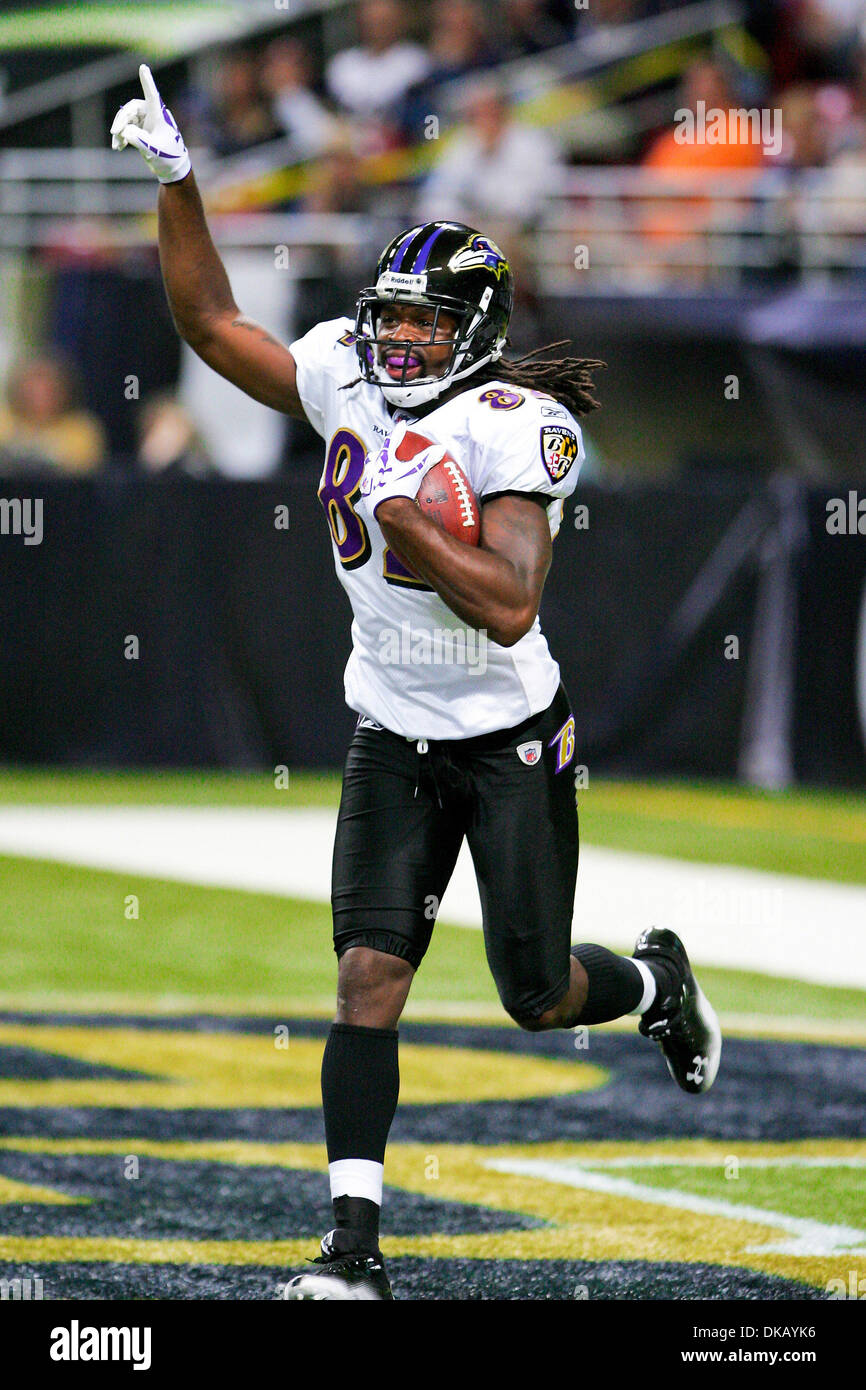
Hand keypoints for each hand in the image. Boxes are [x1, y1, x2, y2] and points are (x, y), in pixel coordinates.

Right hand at [110, 64, 190, 183]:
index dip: (147, 81)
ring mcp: (145, 122)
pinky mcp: (141, 130)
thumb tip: (125, 131)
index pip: (152, 95)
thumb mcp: (153, 150)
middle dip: (121, 121)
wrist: (171, 170)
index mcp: (159, 115)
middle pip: (131, 110)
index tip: (143, 67)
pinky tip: (118, 146)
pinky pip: (127, 129)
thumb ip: (139, 140)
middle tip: (115, 133)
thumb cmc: (168, 157)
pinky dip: (122, 136)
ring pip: (127, 120)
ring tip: (116, 145)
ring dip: (120, 131)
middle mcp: (151, 115)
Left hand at [358, 422, 446, 520]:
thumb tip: (440, 449)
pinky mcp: (367, 496)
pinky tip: (381, 490)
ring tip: (384, 473)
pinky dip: (376, 487)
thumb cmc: (400, 488)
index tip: (402, 426)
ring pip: (370, 471)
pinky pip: (370, 488)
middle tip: (387, 455)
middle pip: (375, 456)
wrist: (389, 510)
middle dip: (380, 454)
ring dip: (377, 470)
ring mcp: (368, 482)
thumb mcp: (416, 472)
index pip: (391, 441)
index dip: (398, 433)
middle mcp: (373, 468)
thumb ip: (427, 459)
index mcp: (384, 459)